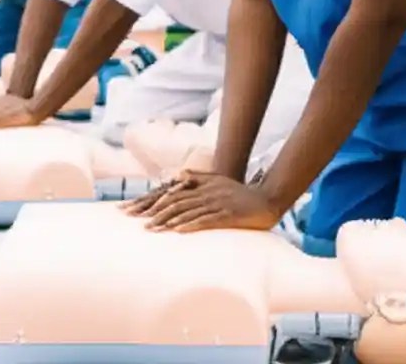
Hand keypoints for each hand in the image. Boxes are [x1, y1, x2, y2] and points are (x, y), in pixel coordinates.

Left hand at [122, 171, 283, 232]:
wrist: (267, 200)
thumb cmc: (242, 194)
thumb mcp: (219, 180)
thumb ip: (198, 177)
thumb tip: (177, 175)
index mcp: (203, 184)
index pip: (173, 192)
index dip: (154, 201)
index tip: (137, 211)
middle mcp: (208, 192)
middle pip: (177, 201)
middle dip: (157, 212)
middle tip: (141, 224)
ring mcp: (218, 203)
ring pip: (189, 211)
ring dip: (170, 221)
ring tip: (154, 230)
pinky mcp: (229, 214)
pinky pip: (207, 220)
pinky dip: (191, 225)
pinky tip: (179, 231)